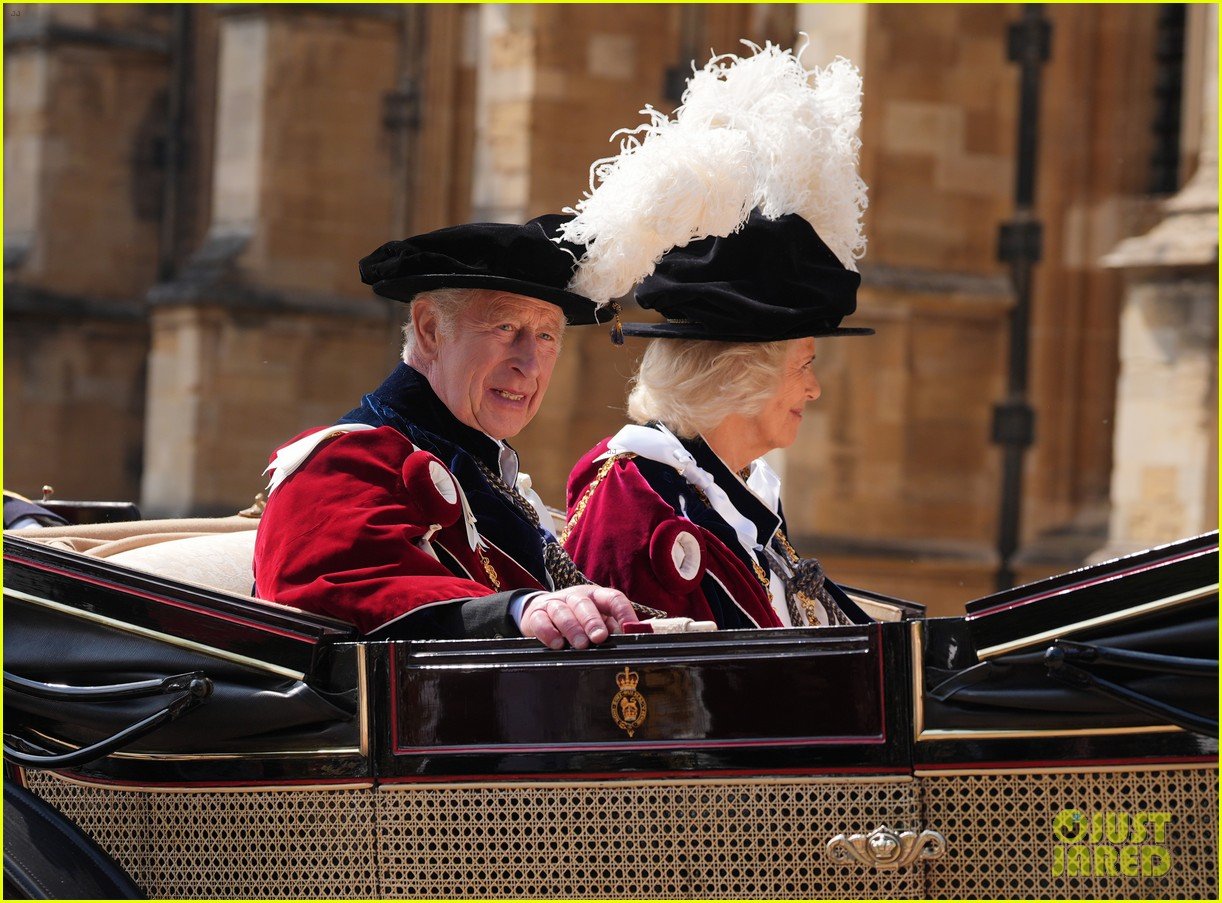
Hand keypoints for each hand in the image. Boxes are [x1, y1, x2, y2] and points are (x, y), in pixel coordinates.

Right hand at [521, 585, 638, 649]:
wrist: (539, 612)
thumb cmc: (575, 620)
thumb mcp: (595, 621)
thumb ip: (612, 630)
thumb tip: (633, 640)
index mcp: (595, 597)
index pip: (613, 598)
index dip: (623, 612)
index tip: (630, 629)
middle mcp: (575, 597)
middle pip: (585, 603)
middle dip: (593, 620)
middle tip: (599, 637)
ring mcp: (554, 604)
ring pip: (563, 611)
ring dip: (572, 628)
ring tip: (580, 645)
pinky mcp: (536, 614)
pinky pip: (540, 620)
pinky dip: (549, 632)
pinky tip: (557, 644)